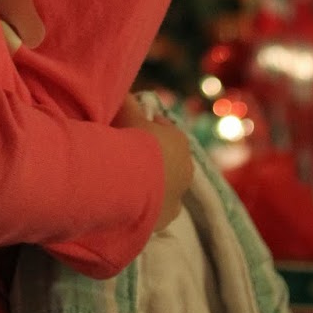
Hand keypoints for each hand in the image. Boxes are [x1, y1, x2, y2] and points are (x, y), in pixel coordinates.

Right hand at [114, 93, 192, 231]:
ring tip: (126, 183)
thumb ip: (129, 103)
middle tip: (127, 157)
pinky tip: (128, 202)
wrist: (131, 181)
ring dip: (151, 185)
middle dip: (152, 159)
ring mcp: (178, 196)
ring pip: (164, 188)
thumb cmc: (132, 141)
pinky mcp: (167, 219)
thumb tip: (125, 93)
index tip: (132, 128)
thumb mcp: (127, 113)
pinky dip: (145, 206)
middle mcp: (186, 169)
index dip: (148, 127)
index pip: (165, 130)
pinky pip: (156, 210)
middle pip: (168, 161)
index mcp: (179, 141)